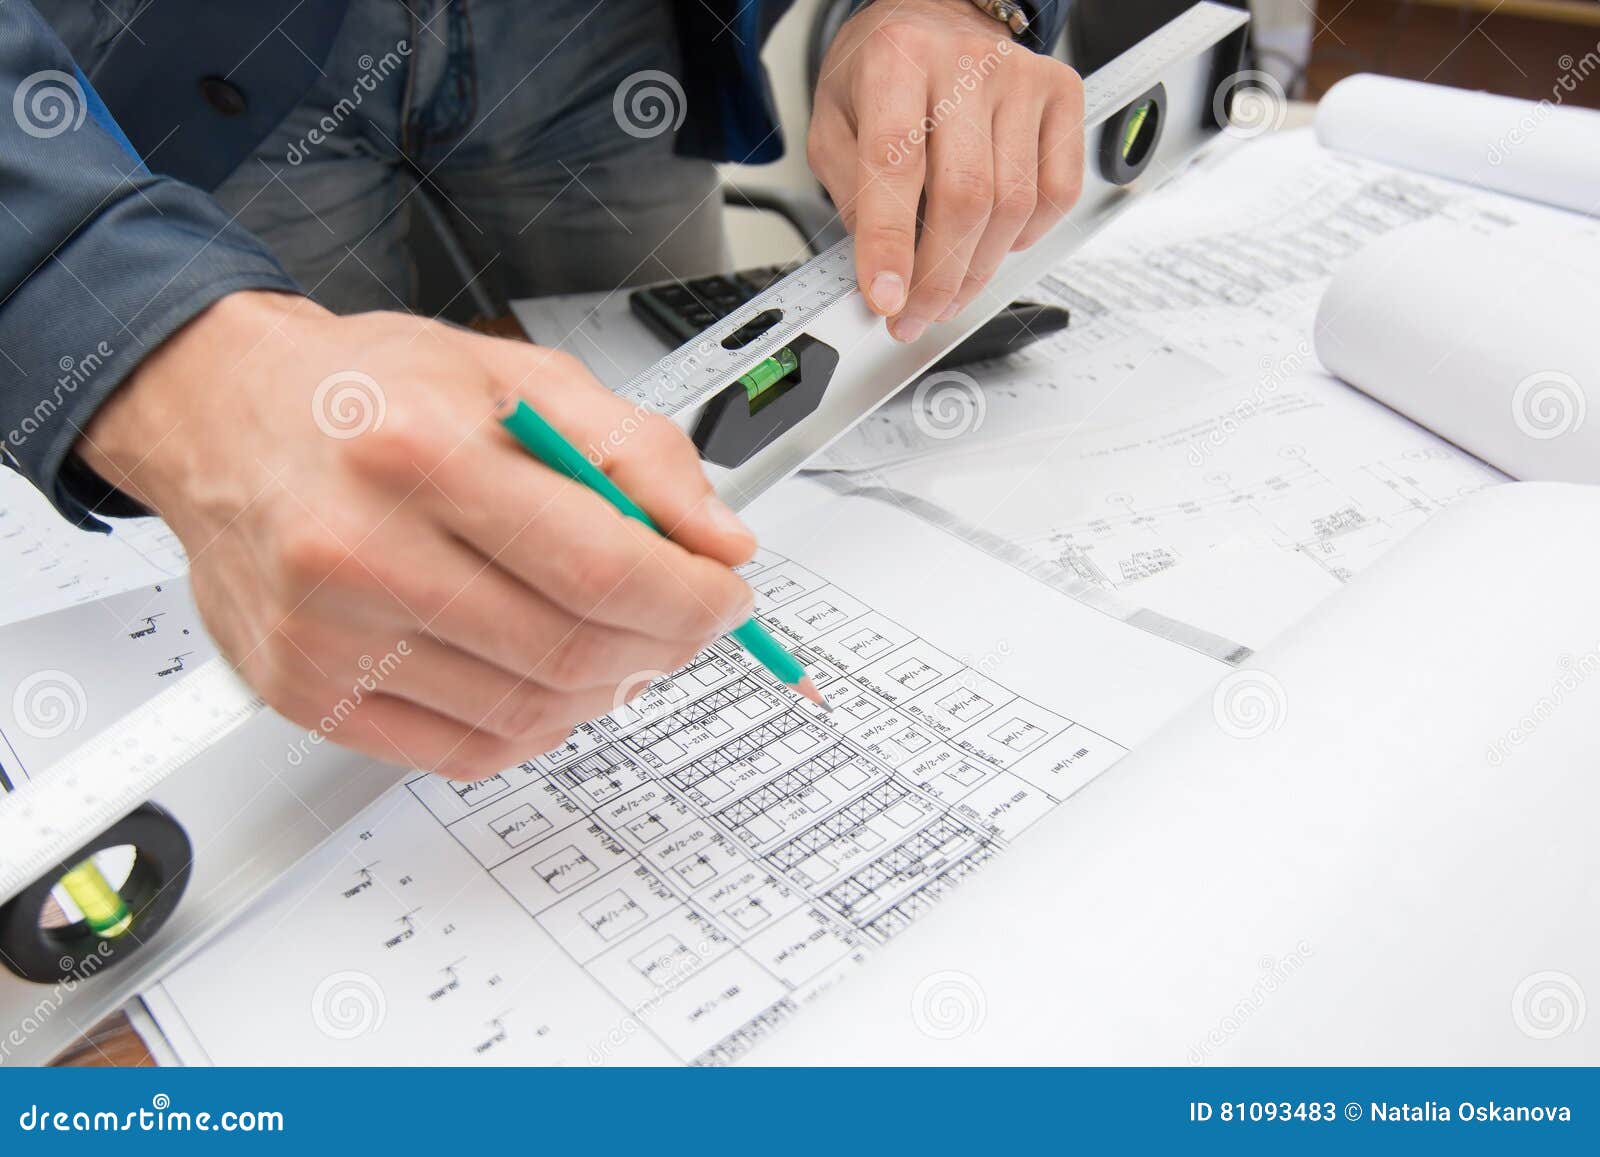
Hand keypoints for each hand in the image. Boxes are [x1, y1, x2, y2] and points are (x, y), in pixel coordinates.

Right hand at [79, 292, 755, 778]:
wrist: (223, 417)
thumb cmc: (368, 392)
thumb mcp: (518, 376)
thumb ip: (636, 451)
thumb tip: (718, 541)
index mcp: (416, 449)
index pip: (600, 568)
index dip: (690, 599)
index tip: (725, 594)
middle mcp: (358, 548)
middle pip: (570, 649)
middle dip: (664, 645)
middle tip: (688, 618)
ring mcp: (324, 636)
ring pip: (529, 714)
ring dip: (607, 687)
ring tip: (618, 636)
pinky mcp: (306, 694)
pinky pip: (464, 751)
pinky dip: (537, 726)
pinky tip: (549, 675)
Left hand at [808, 0, 1084, 341]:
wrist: (935, 14)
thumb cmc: (884, 70)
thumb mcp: (834, 122)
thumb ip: (850, 193)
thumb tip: (882, 271)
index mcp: (896, 60)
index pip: (896, 163)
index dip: (890, 244)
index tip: (886, 299)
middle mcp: (964, 64)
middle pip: (965, 196)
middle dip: (937, 277)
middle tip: (913, 314)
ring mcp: (1021, 79)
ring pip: (1012, 206)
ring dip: (977, 270)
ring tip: (946, 290)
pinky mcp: (1062, 95)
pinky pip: (1056, 193)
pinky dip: (1025, 236)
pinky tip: (994, 241)